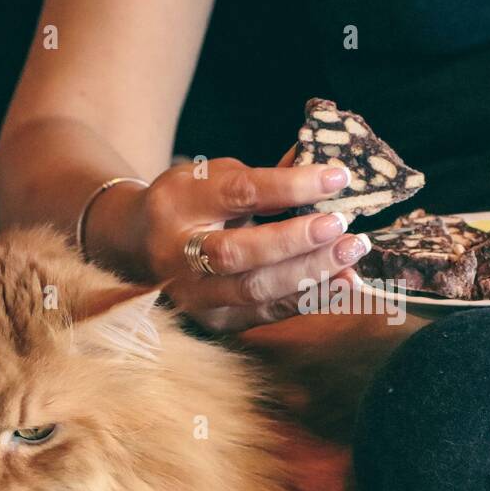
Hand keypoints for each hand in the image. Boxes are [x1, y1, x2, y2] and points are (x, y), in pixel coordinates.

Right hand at [126, 155, 369, 332]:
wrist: (138, 246)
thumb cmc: (190, 204)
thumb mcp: (215, 177)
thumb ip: (266, 178)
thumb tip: (325, 168)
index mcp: (179, 203)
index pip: (240, 194)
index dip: (291, 186)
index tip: (337, 177)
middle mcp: (178, 254)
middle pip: (240, 253)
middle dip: (296, 240)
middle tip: (341, 225)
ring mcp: (193, 295)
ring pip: (255, 291)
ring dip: (311, 273)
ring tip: (351, 253)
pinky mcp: (215, 322)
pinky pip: (268, 313)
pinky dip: (310, 299)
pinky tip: (344, 282)